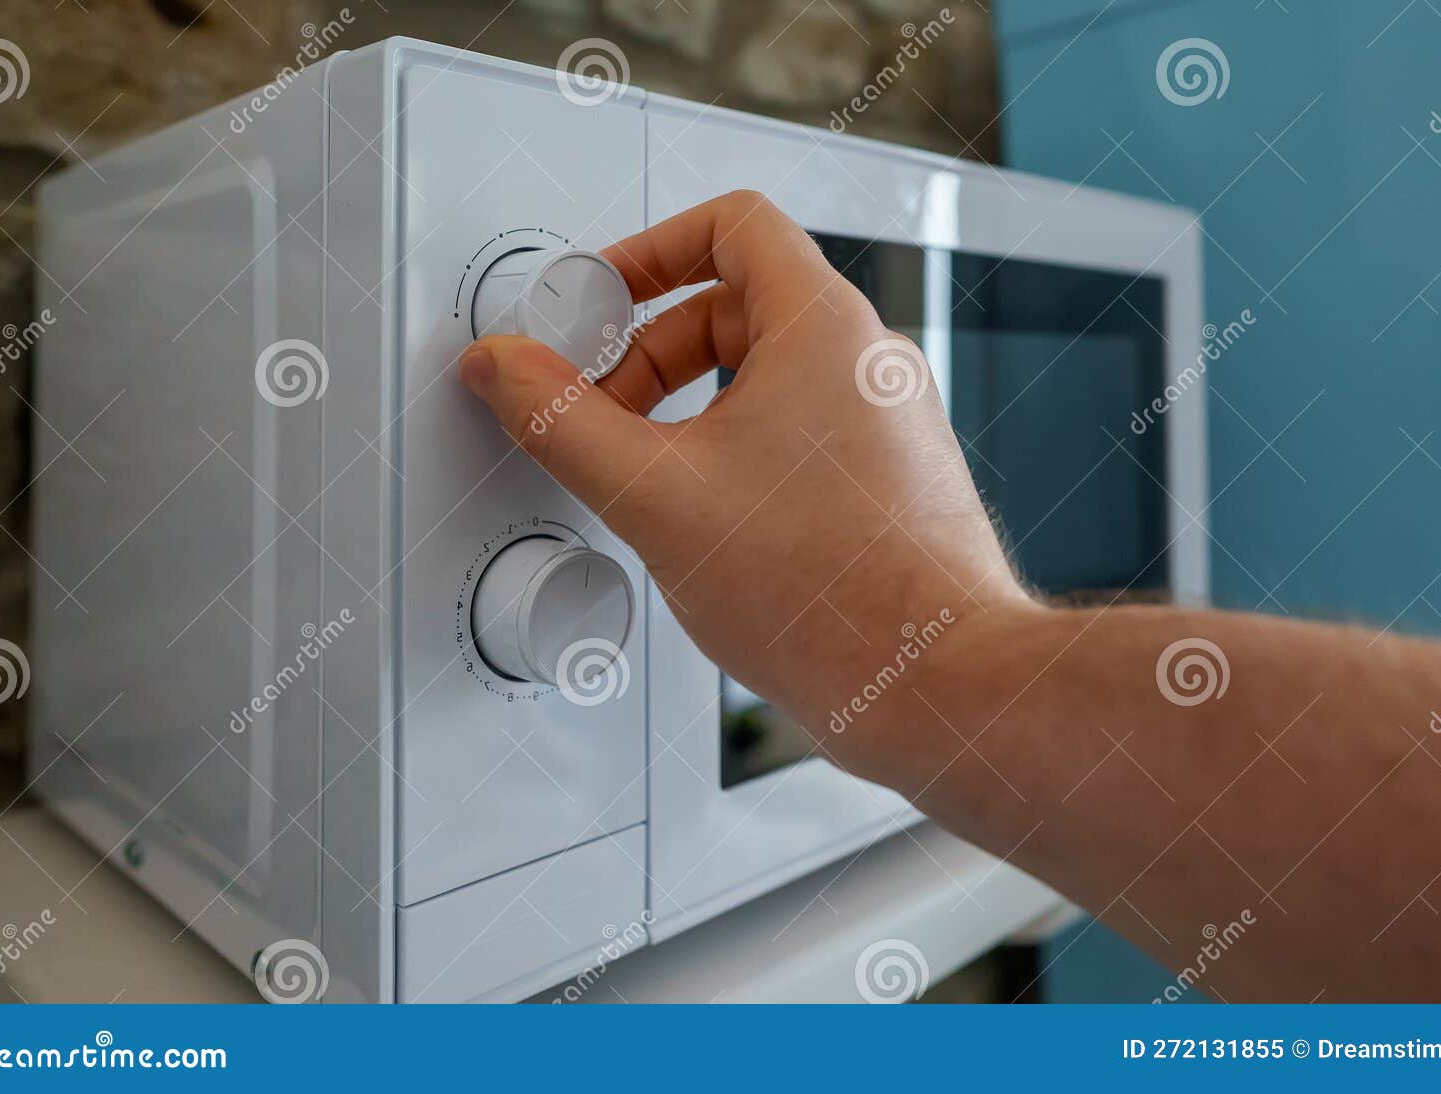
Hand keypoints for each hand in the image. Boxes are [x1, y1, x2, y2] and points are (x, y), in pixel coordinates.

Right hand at [460, 191, 1031, 759]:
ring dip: (687, 407)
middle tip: (597, 410)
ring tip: (642, 471)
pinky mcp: (890, 478)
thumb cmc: (833, 597)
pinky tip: (702, 516)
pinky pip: (799, 429)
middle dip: (648, 351)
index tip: (598, 300)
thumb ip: (562, 422)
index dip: (647, 249)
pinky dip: (735, 447)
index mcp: (823, 328)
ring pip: (767, 374)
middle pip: (737, 303)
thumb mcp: (656, 497)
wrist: (934, 687)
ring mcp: (886, 422)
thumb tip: (506, 369)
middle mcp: (868, 362)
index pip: (732, 224)